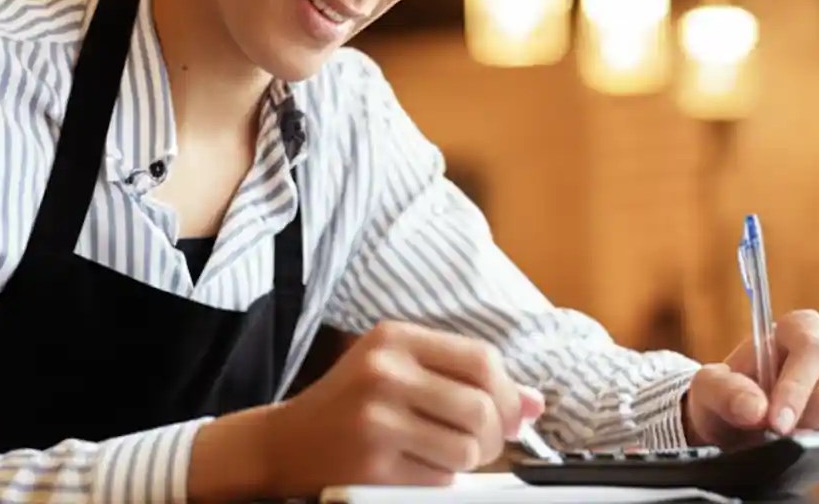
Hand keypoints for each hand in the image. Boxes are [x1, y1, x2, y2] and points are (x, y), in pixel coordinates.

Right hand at [193, 321, 545, 498]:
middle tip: (480, 444)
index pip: (481, 359)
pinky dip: (437, 479)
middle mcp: (384, 372)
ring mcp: (376, 419)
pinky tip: (411, 467)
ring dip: (468, 461)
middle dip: (494, 434)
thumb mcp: (399, 371)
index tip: (506, 413)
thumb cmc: (350, 404)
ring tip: (442, 454)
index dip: (506, 392)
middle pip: (482, 406)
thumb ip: (464, 378)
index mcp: (394, 338)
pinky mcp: (373, 465)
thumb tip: (534, 404)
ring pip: (468, 448)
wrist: (284, 442)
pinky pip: (439, 479)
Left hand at [683, 310, 818, 448]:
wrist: (734, 424)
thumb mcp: (709, 389)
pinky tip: (805, 447)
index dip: (797, 385)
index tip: (776, 423)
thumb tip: (757, 409)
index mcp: (799, 328)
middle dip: (813, 410)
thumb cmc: (726, 394)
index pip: (811, 345)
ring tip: (789, 440)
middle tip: (784, 436)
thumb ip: (725, 391)